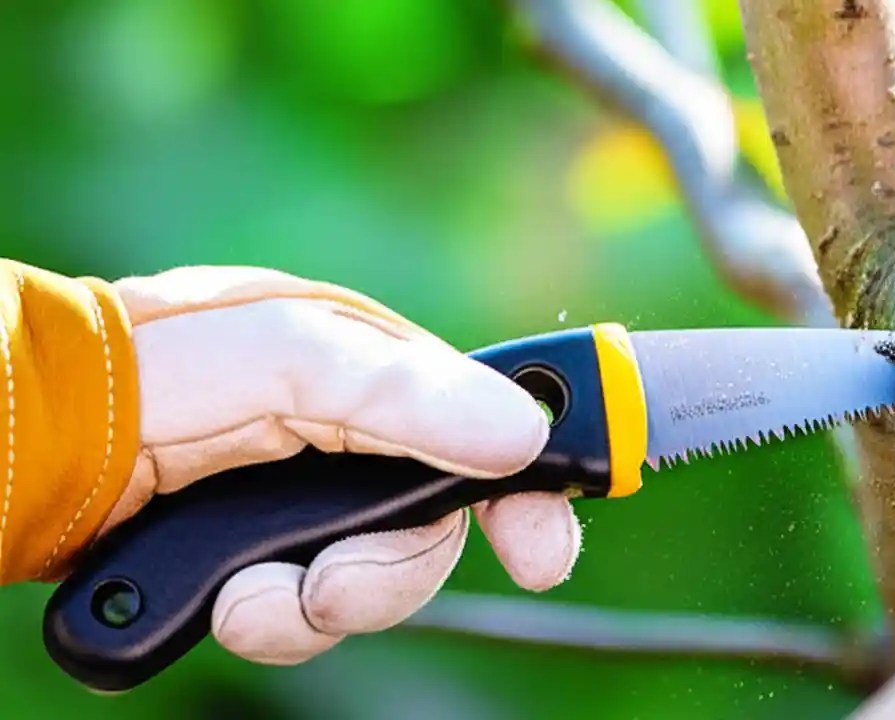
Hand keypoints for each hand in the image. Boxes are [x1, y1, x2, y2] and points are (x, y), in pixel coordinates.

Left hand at [101, 266, 580, 664]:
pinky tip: (227, 607)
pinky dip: (277, 621)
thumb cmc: (149, 367)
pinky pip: (311, 611)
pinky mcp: (262, 552)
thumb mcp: (281, 356)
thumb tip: (521, 433)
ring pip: (374, 580)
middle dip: (389, 573)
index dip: (528, 489)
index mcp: (375, 370)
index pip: (489, 426)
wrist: (33, 442)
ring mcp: (306, 499)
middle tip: (331, 589)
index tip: (542, 554)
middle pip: (433, 527)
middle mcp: (352, 437)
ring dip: (318, 608)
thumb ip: (400, 393)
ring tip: (249, 603)